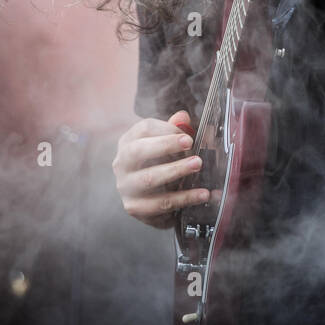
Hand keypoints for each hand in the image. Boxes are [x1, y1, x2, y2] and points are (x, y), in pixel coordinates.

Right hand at [112, 110, 214, 228]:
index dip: (166, 130)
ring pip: (149, 178)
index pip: (143, 129)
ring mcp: (125, 187)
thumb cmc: (160, 165)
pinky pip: (160, 204)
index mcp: (128, 142)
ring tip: (198, 165)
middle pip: (138, 151)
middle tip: (190, 145)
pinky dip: (184, 198)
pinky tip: (202, 194)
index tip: (187, 136)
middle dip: (166, 146)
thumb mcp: (167, 145)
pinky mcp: (134, 208)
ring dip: (176, 170)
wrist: (150, 200)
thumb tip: (183, 117)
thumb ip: (175, 130)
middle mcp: (121, 163)